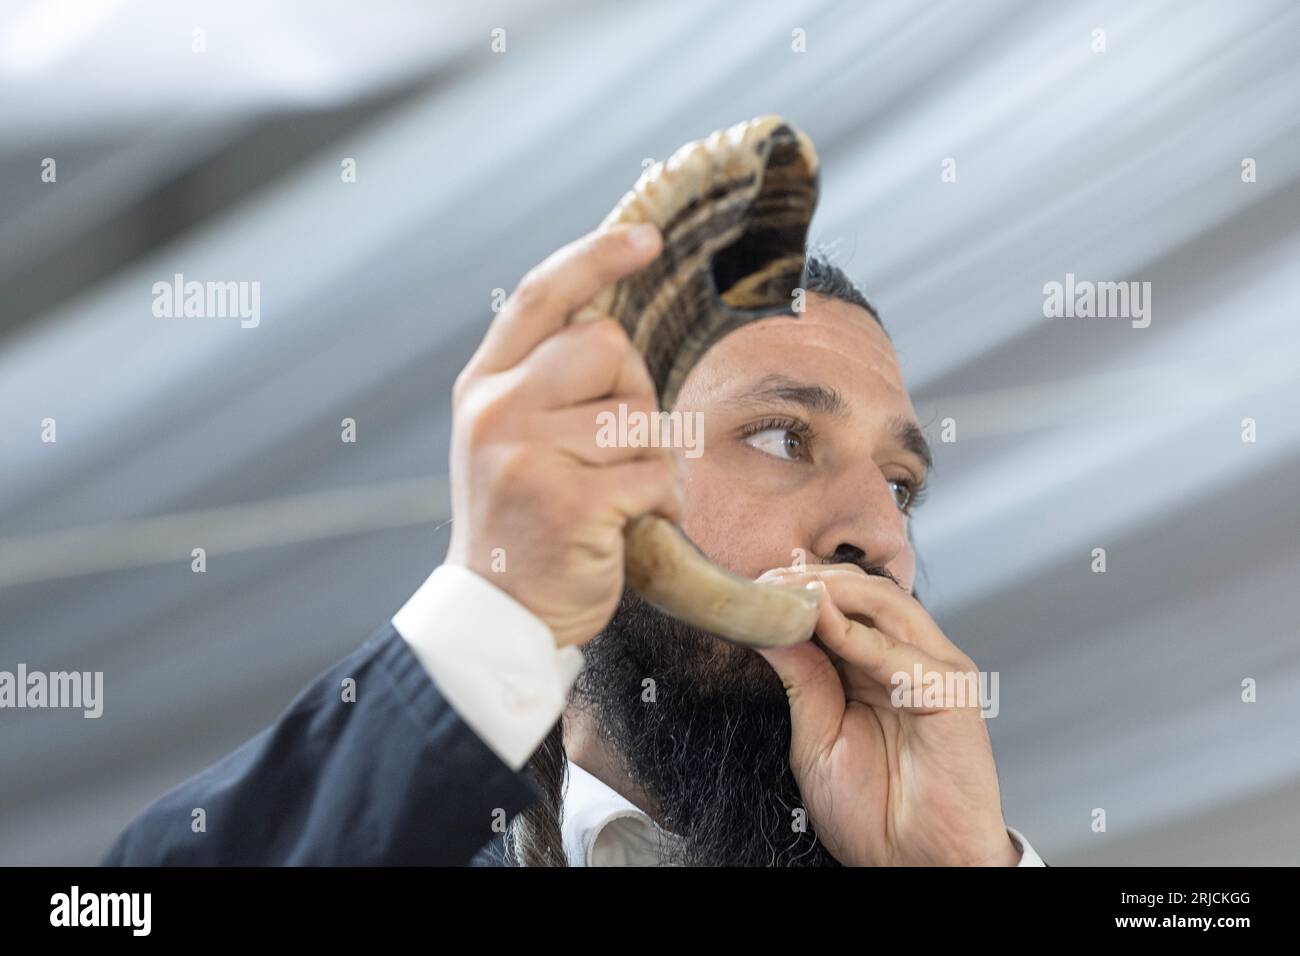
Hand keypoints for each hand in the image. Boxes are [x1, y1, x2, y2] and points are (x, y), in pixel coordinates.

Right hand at [445, 223, 682, 648]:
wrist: (500, 616)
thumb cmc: (524, 522)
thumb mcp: (511, 439)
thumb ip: (545, 381)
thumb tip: (611, 326)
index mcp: (484, 386)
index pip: (539, 297)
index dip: (594, 258)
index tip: (646, 238)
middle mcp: (497, 409)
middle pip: (606, 346)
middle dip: (631, 393)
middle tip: (609, 451)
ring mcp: (527, 454)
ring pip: (641, 415)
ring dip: (649, 459)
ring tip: (611, 497)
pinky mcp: (568, 502)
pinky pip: (655, 473)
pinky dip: (660, 503)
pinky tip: (625, 526)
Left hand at [756, 565, 1019, 865]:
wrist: (913, 864)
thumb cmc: (873, 813)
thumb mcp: (816, 738)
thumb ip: (802, 681)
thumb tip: (771, 627)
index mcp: (876, 668)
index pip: (843, 606)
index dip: (800, 589)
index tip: (755, 582)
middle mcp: (907, 660)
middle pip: (865, 593)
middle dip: (812, 580)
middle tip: (766, 580)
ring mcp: (932, 670)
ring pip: (886, 604)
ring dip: (833, 591)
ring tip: (788, 590)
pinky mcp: (951, 692)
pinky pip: (899, 651)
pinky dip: (857, 632)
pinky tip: (820, 622)